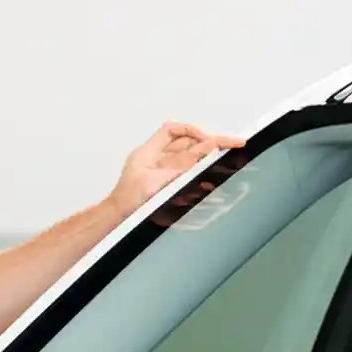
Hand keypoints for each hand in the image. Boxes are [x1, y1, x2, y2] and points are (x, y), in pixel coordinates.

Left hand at [106, 121, 246, 216]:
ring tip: (228, 155)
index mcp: (148, 153)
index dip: (192, 131)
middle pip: (185, 143)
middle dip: (208, 143)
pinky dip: (200, 174)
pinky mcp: (166, 186)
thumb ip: (179, 167)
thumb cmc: (128, 202)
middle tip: (233, 143)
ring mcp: (160, 173)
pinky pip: (187, 175)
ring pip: (188, 159)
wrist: (118, 221)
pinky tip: (212, 179)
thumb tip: (200, 152)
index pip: (172, 131)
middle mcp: (155, 159)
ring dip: (206, 158)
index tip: (210, 141)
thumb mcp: (155, 182)